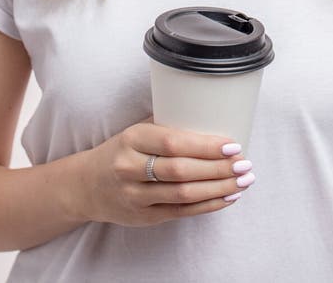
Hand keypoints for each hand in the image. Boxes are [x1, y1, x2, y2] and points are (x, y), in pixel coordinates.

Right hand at [78, 114, 254, 226]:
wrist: (87, 185)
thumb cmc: (122, 151)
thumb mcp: (136, 131)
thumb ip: (167, 125)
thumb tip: (212, 116)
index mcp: (131, 139)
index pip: (172, 143)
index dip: (204, 146)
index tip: (231, 145)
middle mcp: (130, 168)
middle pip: (181, 171)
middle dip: (218, 168)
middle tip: (244, 164)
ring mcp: (136, 196)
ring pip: (184, 194)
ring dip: (218, 188)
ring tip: (243, 181)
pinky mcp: (144, 217)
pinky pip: (182, 212)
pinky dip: (208, 205)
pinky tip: (227, 197)